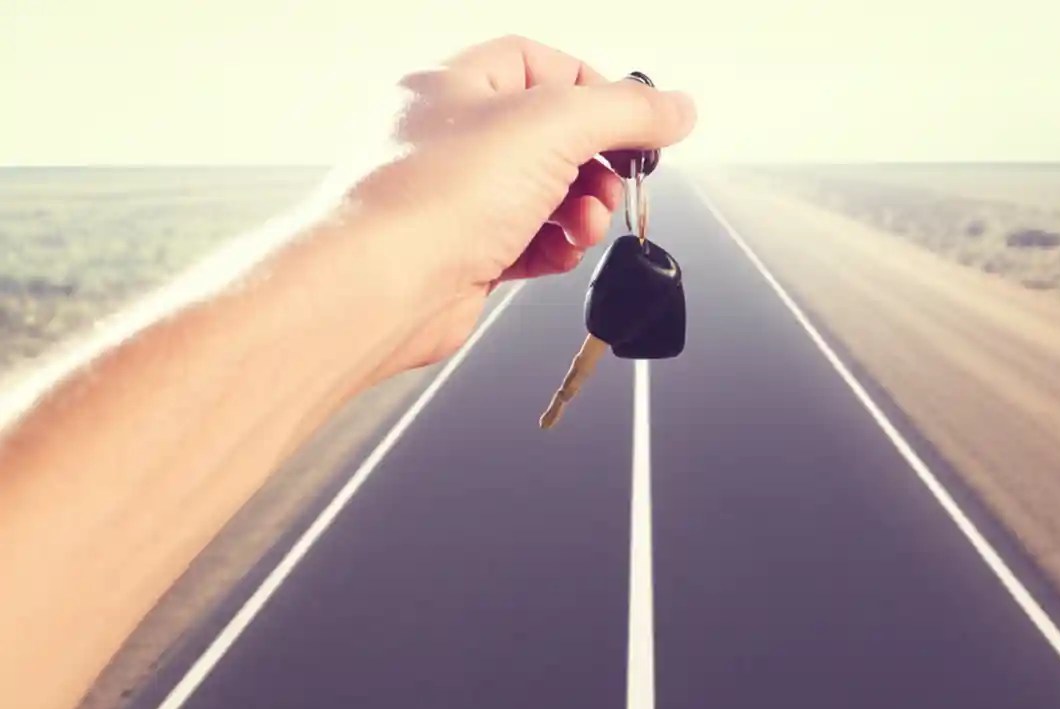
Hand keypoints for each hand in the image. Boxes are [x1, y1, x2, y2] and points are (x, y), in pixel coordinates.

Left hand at [327, 35, 696, 376]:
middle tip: (613, 183)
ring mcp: (453, 199)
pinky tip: (559, 253)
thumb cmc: (434, 197)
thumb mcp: (554, 125)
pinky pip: (525, 243)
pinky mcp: (460, 254)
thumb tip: (675, 107)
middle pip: (549, 136)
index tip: (633, 122)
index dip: (594, 89)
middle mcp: (449, 137)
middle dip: (594, 164)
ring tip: (583, 225)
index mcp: (456, 84)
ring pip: (541, 194)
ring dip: (579, 211)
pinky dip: (553, 248)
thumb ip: (626, 111)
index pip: (540, 64)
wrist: (379, 288)